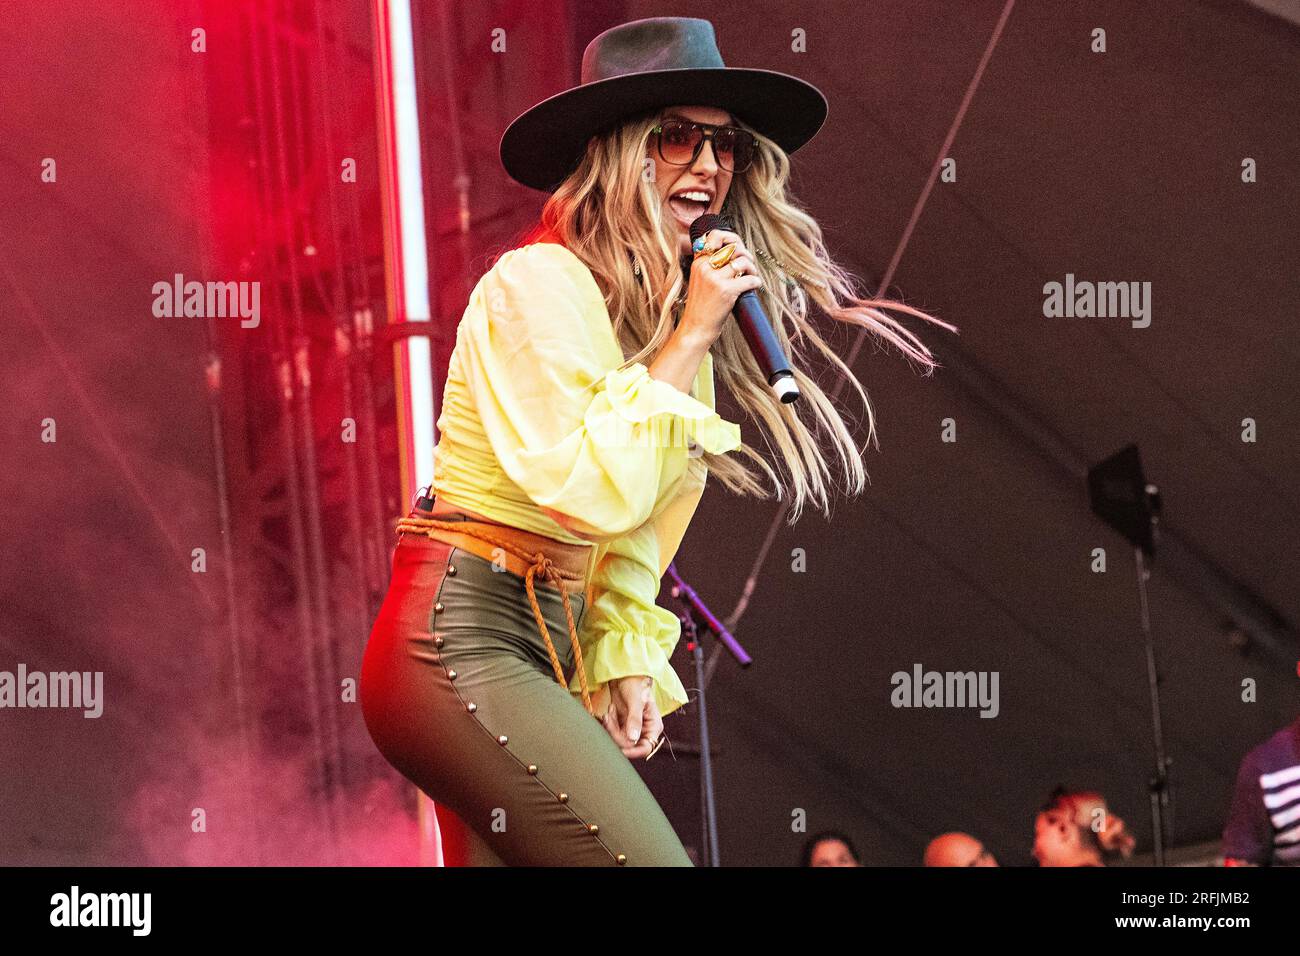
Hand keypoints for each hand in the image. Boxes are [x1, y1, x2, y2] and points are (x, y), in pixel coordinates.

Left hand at [601, 675, 661, 759]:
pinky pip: (613, 733)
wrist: (624, 675)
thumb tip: (633, 738)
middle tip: (610, 718)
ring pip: (619, 740)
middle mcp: (644, 729)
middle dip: (616, 733)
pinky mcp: (622, 725)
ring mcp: (632, 728)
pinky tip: (611, 711)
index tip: (621, 750)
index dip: (634, 752)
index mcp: (654, 725)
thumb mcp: (636, 701)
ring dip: (611, 727)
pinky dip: (609, 724)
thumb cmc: (635, 683)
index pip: (646, 747)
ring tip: (611, 711)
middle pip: (629, 745)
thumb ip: (634, 720)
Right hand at [677, 228, 763, 348]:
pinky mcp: (726, 291)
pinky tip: (755, 286)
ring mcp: (715, 279)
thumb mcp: (699, 281)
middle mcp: (705, 267)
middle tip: (748, 266)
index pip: (715, 236)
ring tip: (751, 276)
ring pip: (743, 261)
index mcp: (698, 262)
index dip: (731, 237)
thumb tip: (734, 252)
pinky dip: (756, 282)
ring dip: (752, 268)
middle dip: (746, 254)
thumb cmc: (701, 307)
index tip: (738, 248)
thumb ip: (711, 266)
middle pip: (733, 247)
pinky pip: (749, 279)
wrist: (695, 328)